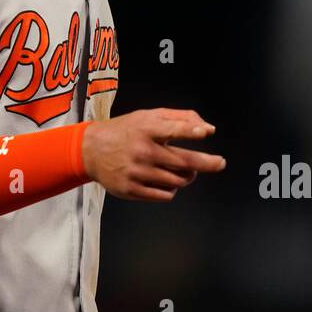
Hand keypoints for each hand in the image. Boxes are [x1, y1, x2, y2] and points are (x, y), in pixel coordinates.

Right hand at [81, 108, 225, 201]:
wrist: (90, 150)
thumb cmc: (125, 131)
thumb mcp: (147, 116)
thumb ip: (178, 118)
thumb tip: (206, 127)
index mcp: (146, 129)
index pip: (173, 129)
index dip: (192, 130)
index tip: (207, 131)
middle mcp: (142, 151)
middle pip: (184, 161)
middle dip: (207, 162)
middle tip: (220, 162)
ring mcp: (137, 173)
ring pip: (177, 180)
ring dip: (188, 176)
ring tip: (186, 170)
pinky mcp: (132, 190)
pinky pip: (165, 195)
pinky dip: (172, 189)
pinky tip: (167, 180)